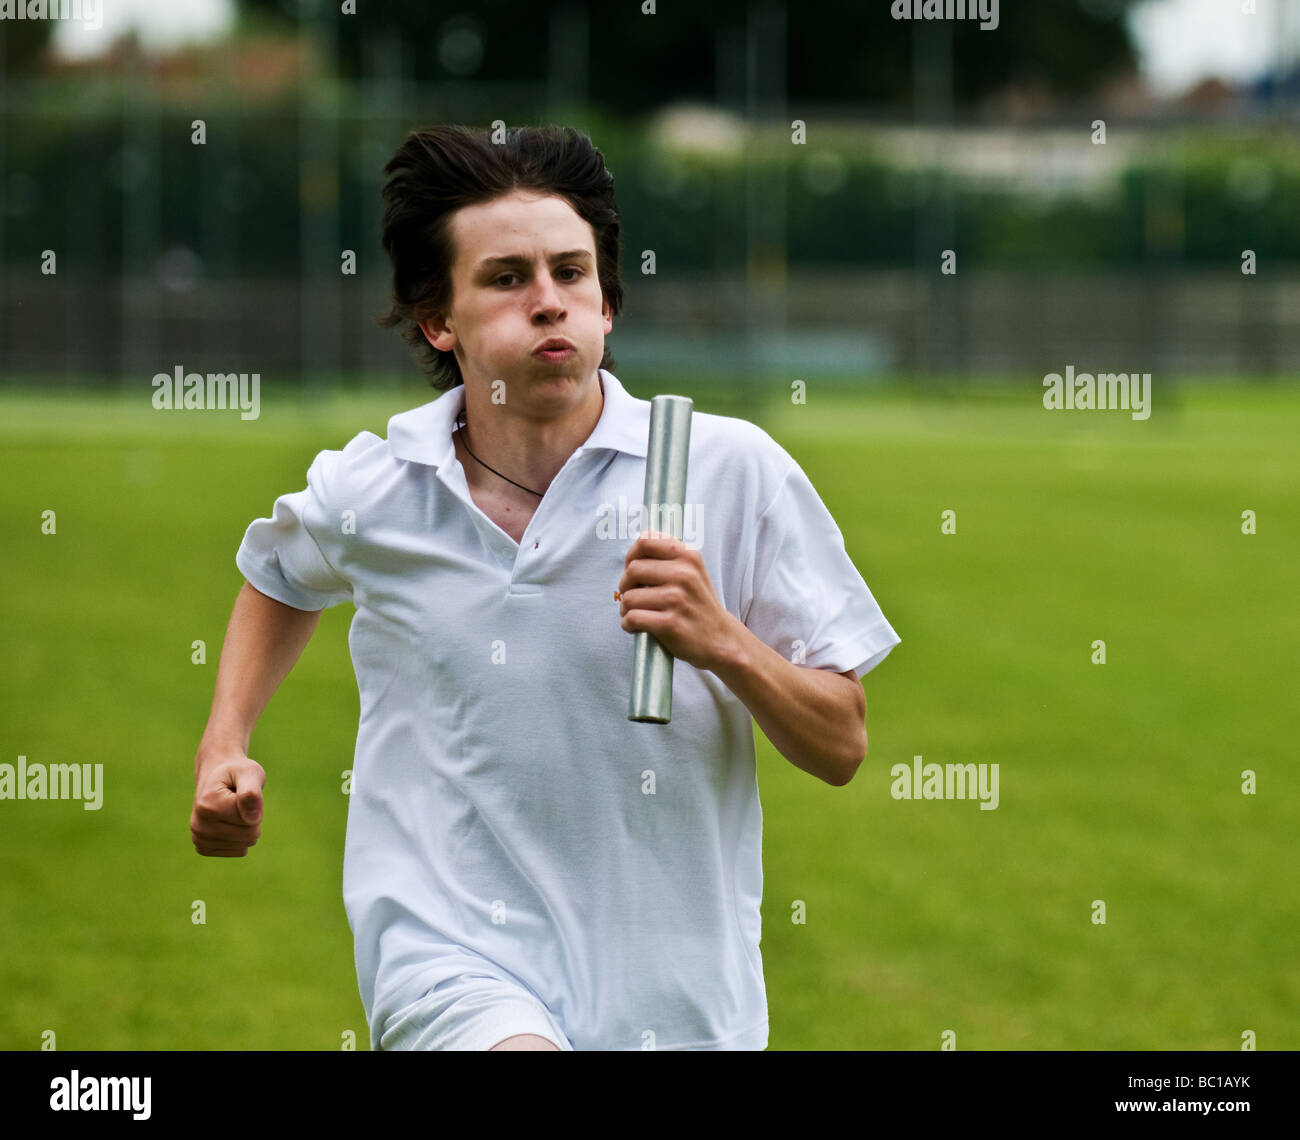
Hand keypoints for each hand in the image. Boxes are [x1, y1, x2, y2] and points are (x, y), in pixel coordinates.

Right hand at [191, 752, 265, 857]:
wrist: (215, 776)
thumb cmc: (236, 773)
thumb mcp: (249, 773)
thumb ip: (251, 793)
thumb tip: (252, 818)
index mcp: (208, 806)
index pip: (252, 821)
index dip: (257, 805)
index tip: (243, 791)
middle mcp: (199, 825)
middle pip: (250, 835)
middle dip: (253, 818)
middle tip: (240, 802)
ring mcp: (199, 839)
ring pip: (245, 844)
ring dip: (247, 826)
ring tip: (234, 810)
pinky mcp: (204, 848)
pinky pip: (239, 850)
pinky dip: (241, 837)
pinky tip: (229, 821)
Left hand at [617, 531, 740, 672]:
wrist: (721, 640)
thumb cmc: (698, 606)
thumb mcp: (693, 573)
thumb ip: (668, 559)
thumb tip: (632, 556)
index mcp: (688, 556)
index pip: (645, 541)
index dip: (631, 556)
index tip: (633, 571)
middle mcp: (684, 574)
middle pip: (632, 570)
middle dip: (625, 586)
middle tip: (632, 597)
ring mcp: (677, 599)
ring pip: (629, 597)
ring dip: (626, 609)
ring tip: (636, 615)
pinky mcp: (670, 623)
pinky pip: (632, 618)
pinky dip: (628, 625)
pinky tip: (637, 628)